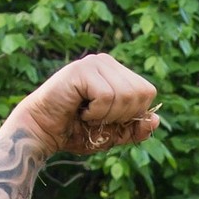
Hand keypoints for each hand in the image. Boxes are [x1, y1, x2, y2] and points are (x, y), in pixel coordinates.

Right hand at [3, 53, 159, 156]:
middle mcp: (106, 63)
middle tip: (98, 118)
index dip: (135, 114)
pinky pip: (107, 96)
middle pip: (141, 93)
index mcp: (117, 73)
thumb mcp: (113, 135)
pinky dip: (96, 112)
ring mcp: (94, 63)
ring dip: (107, 116)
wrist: (42, 133)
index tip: (110, 120)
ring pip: (125, 94)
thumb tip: (156, 119)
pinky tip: (80, 110)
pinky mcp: (81, 70)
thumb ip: (135, 129)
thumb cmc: (75, 131)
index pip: (147, 91)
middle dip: (122, 116)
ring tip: (87, 114)